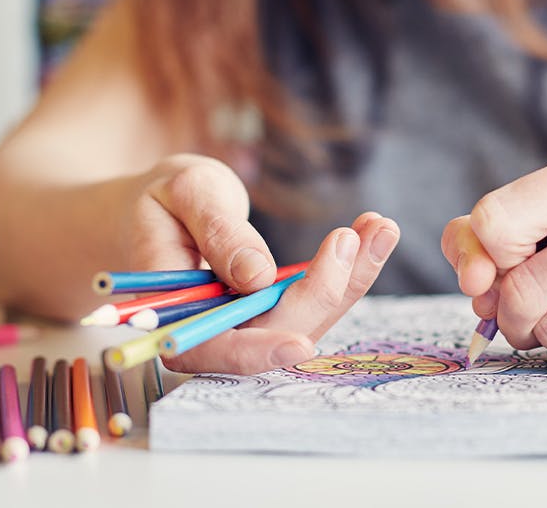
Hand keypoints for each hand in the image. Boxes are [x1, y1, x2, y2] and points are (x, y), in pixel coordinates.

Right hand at [113, 154, 400, 374]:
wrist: (165, 209)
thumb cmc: (166, 199)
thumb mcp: (186, 194)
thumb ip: (217, 232)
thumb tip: (256, 276)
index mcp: (174, 316)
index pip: (213, 348)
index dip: (257, 352)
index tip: (300, 344)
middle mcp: (214, 334)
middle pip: (276, 333)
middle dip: (324, 292)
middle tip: (356, 237)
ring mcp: (248, 327)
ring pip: (307, 318)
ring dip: (351, 277)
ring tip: (381, 227)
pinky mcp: (274, 314)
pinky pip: (315, 299)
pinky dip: (348, 267)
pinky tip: (374, 231)